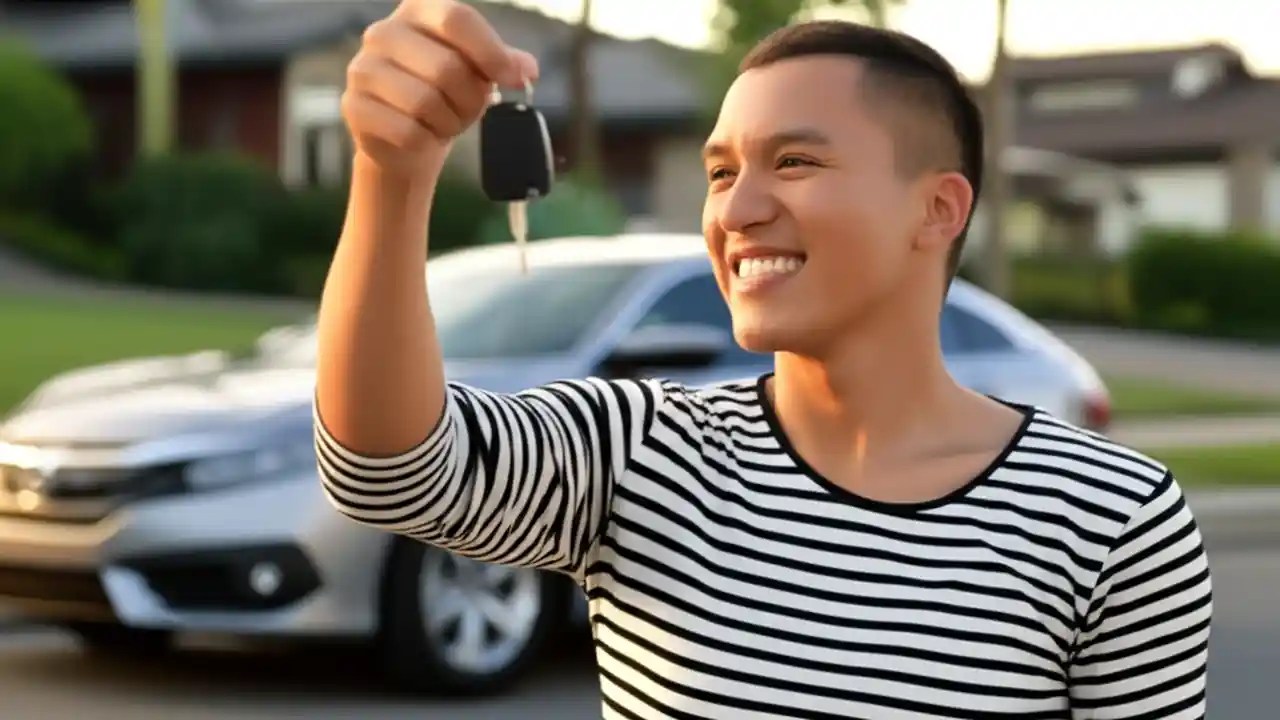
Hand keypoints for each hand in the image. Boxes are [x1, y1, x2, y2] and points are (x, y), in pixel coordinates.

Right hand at [342, 0, 539, 178]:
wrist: (405, 137)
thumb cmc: (446, 94)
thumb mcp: (479, 72)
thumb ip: (503, 63)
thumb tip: (526, 69)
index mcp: (419, 10)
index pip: (458, 19)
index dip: (491, 52)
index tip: (515, 80)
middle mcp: (383, 32)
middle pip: (446, 67)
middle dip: (470, 99)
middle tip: (469, 110)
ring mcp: (363, 68)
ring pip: (425, 102)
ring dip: (448, 122)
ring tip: (444, 122)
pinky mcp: (353, 106)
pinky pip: (406, 131)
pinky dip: (425, 142)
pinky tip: (422, 135)